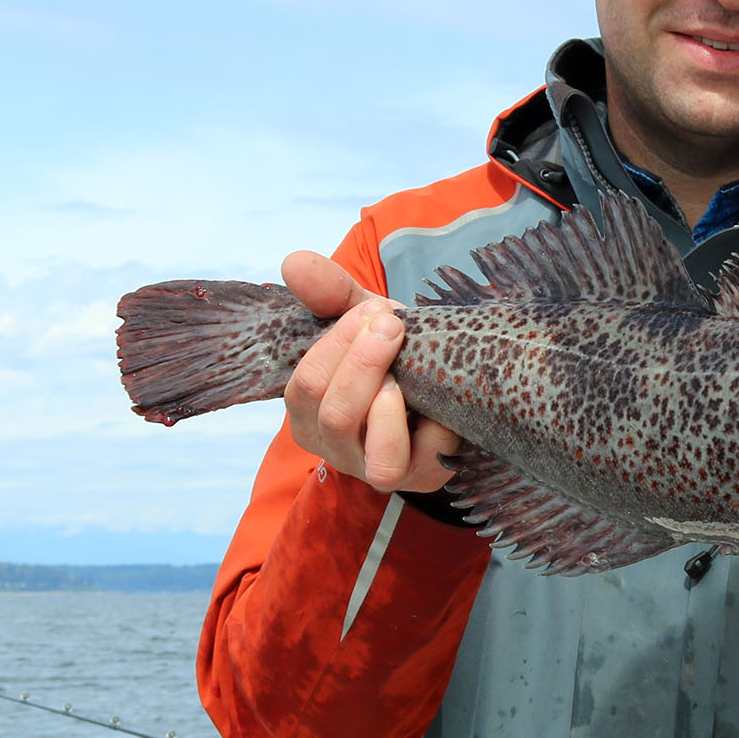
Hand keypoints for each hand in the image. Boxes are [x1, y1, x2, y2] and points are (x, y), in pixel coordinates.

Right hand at [280, 250, 462, 493]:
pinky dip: (434, 428)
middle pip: (335, 416)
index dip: (336, 345)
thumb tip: (294, 261)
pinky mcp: (422, 476)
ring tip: (403, 373)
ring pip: (376, 456)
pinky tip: (439, 399)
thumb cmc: (393, 351)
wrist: (444, 378)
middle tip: (392, 324)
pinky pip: (426, 463)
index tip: (372, 311)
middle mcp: (335, 447)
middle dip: (364, 363)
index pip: (304, 386)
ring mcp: (377, 468)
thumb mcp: (362, 318)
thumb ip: (331, 293)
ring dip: (390, 405)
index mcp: (309, 412)